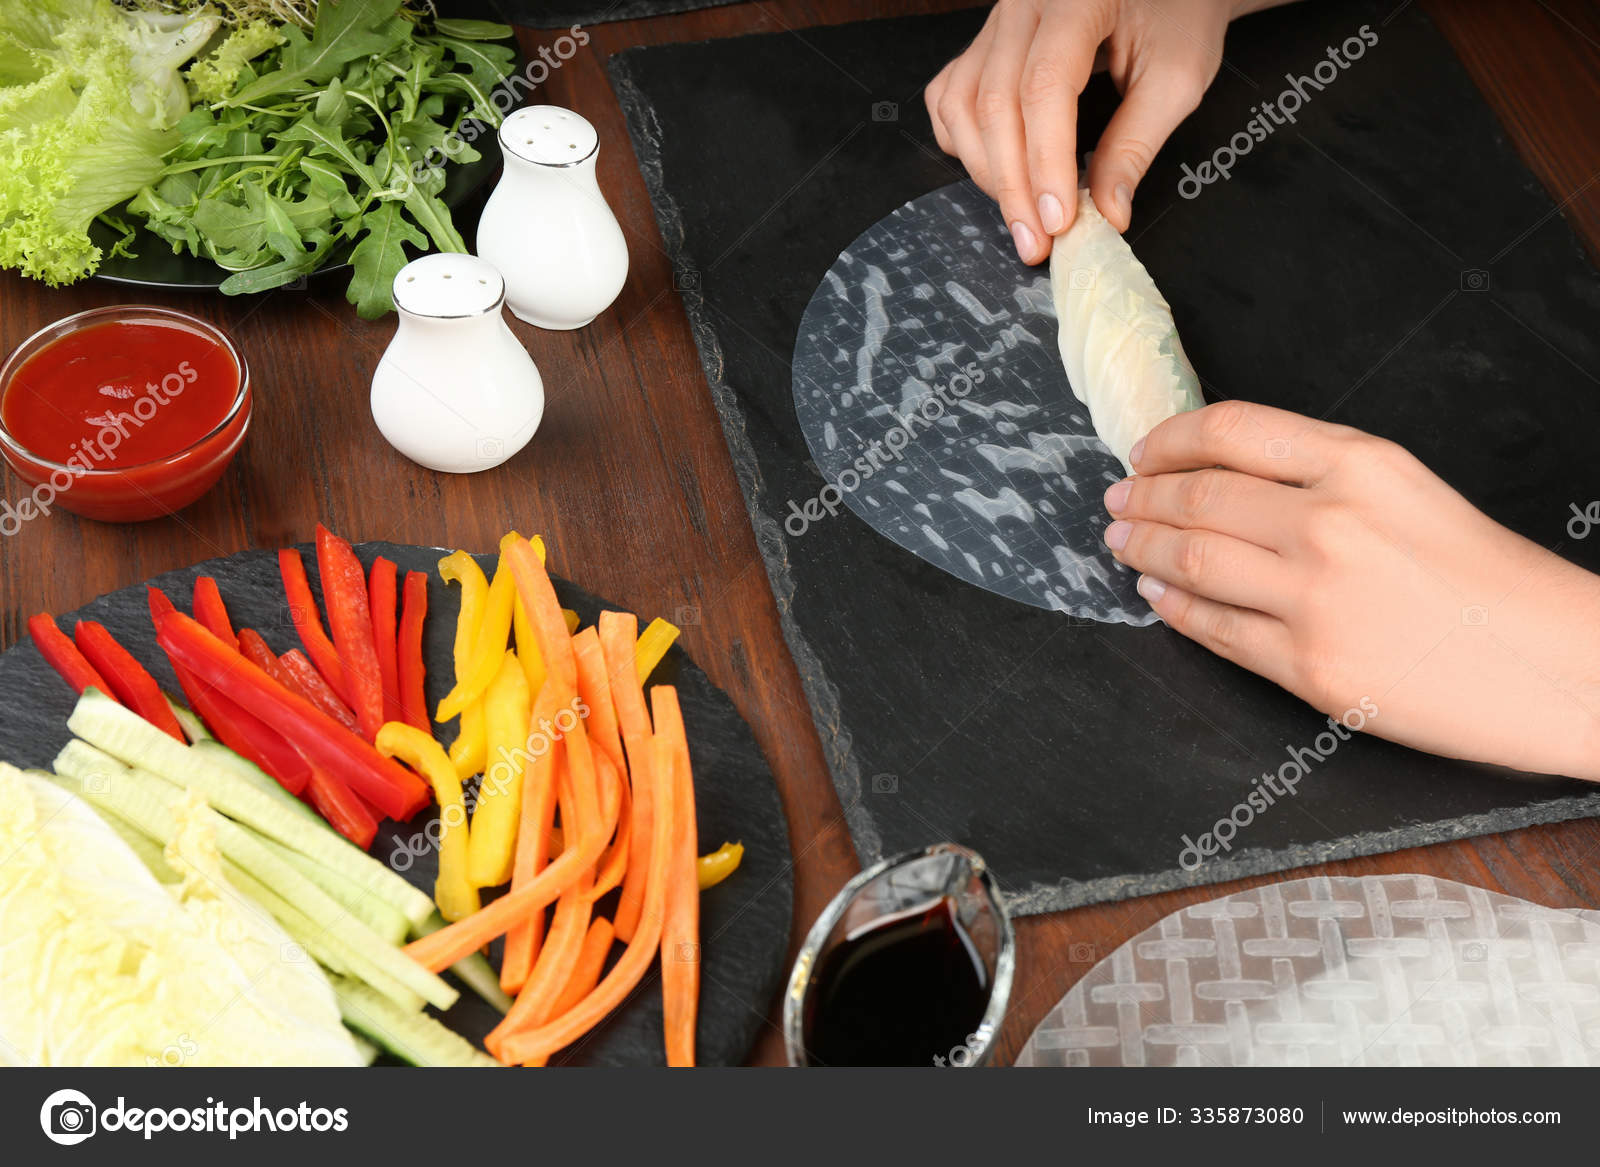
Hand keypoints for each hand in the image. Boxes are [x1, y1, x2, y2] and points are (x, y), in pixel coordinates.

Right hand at [925, 0, 1254, 261]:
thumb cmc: (1179, 13)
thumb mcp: (1178, 76)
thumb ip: (1137, 143)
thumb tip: (1106, 213)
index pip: (1045, 87)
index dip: (1046, 161)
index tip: (1057, 221)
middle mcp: (1024, 3)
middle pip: (995, 103)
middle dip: (1013, 185)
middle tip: (1035, 242)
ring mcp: (996, 22)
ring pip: (963, 104)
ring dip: (987, 171)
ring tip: (1022, 213)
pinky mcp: (985, 42)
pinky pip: (951, 94)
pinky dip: (962, 140)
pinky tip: (994, 168)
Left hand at [1102, 401, 1599, 780]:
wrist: (1558, 663)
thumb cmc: (1487, 575)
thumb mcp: (1408, 489)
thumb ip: (1319, 474)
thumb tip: (1217, 474)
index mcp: (1360, 463)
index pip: (1229, 431)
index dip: (1168, 440)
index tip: (1143, 452)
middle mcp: (1330, 522)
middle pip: (1197, 497)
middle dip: (1141, 498)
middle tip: (1116, 500)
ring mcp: (1315, 598)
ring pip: (1189, 562)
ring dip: (1140, 550)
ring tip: (1121, 542)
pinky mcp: (1309, 666)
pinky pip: (1213, 630)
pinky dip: (1171, 609)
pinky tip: (1154, 597)